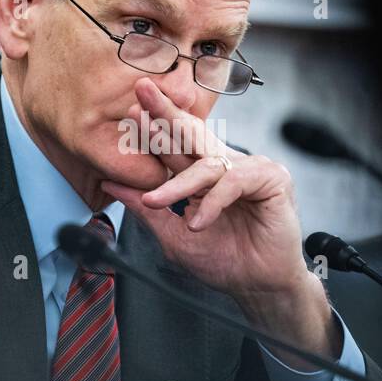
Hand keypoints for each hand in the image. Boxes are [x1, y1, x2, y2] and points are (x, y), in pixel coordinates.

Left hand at [101, 78, 339, 365]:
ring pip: (207, 164)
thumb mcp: (172, 234)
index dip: (154, 127)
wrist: (258, 287)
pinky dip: (213, 202)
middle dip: (166, 113)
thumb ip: (145, 207)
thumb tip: (109, 184)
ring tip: (155, 199)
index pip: (175, 144)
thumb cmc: (223, 262)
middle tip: (143, 93)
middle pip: (192, 134)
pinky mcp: (272, 179)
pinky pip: (234, 182)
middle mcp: (225, 164)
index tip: (129, 111)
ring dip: (178, 184)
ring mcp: (249, 168)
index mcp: (203, 173)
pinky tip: (198, 222)